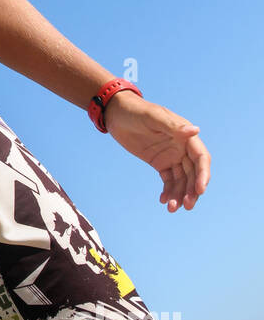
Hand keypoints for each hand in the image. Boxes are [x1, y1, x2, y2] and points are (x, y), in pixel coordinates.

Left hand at [103, 90, 209, 211]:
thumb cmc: (135, 111)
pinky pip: (168, 180)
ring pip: (181, 179)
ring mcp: (171, 156)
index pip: (200, 158)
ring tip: (172, 209)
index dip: (203, 174)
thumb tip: (196, 131)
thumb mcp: (153, 117)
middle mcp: (182, 147)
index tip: (199, 191)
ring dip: (180, 194)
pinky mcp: (160, 162)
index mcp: (185, 135)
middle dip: (192, 190)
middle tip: (186, 206)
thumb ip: (172, 126)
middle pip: (193, 173)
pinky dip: (169, 192)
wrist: (116, 114)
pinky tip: (164, 201)